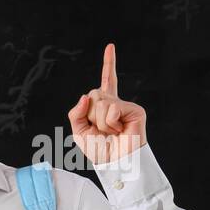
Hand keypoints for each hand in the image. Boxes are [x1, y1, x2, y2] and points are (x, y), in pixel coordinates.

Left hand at [68, 42, 146, 165]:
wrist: (115, 163)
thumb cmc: (99, 150)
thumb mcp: (78, 132)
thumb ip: (76, 113)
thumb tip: (86, 95)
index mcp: (103, 106)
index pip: (105, 82)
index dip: (108, 64)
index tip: (111, 46)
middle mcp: (115, 103)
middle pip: (92, 94)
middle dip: (89, 114)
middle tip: (101, 130)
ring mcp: (125, 105)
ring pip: (99, 101)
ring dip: (98, 121)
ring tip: (110, 132)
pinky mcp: (134, 109)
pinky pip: (111, 108)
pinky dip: (109, 122)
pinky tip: (118, 130)